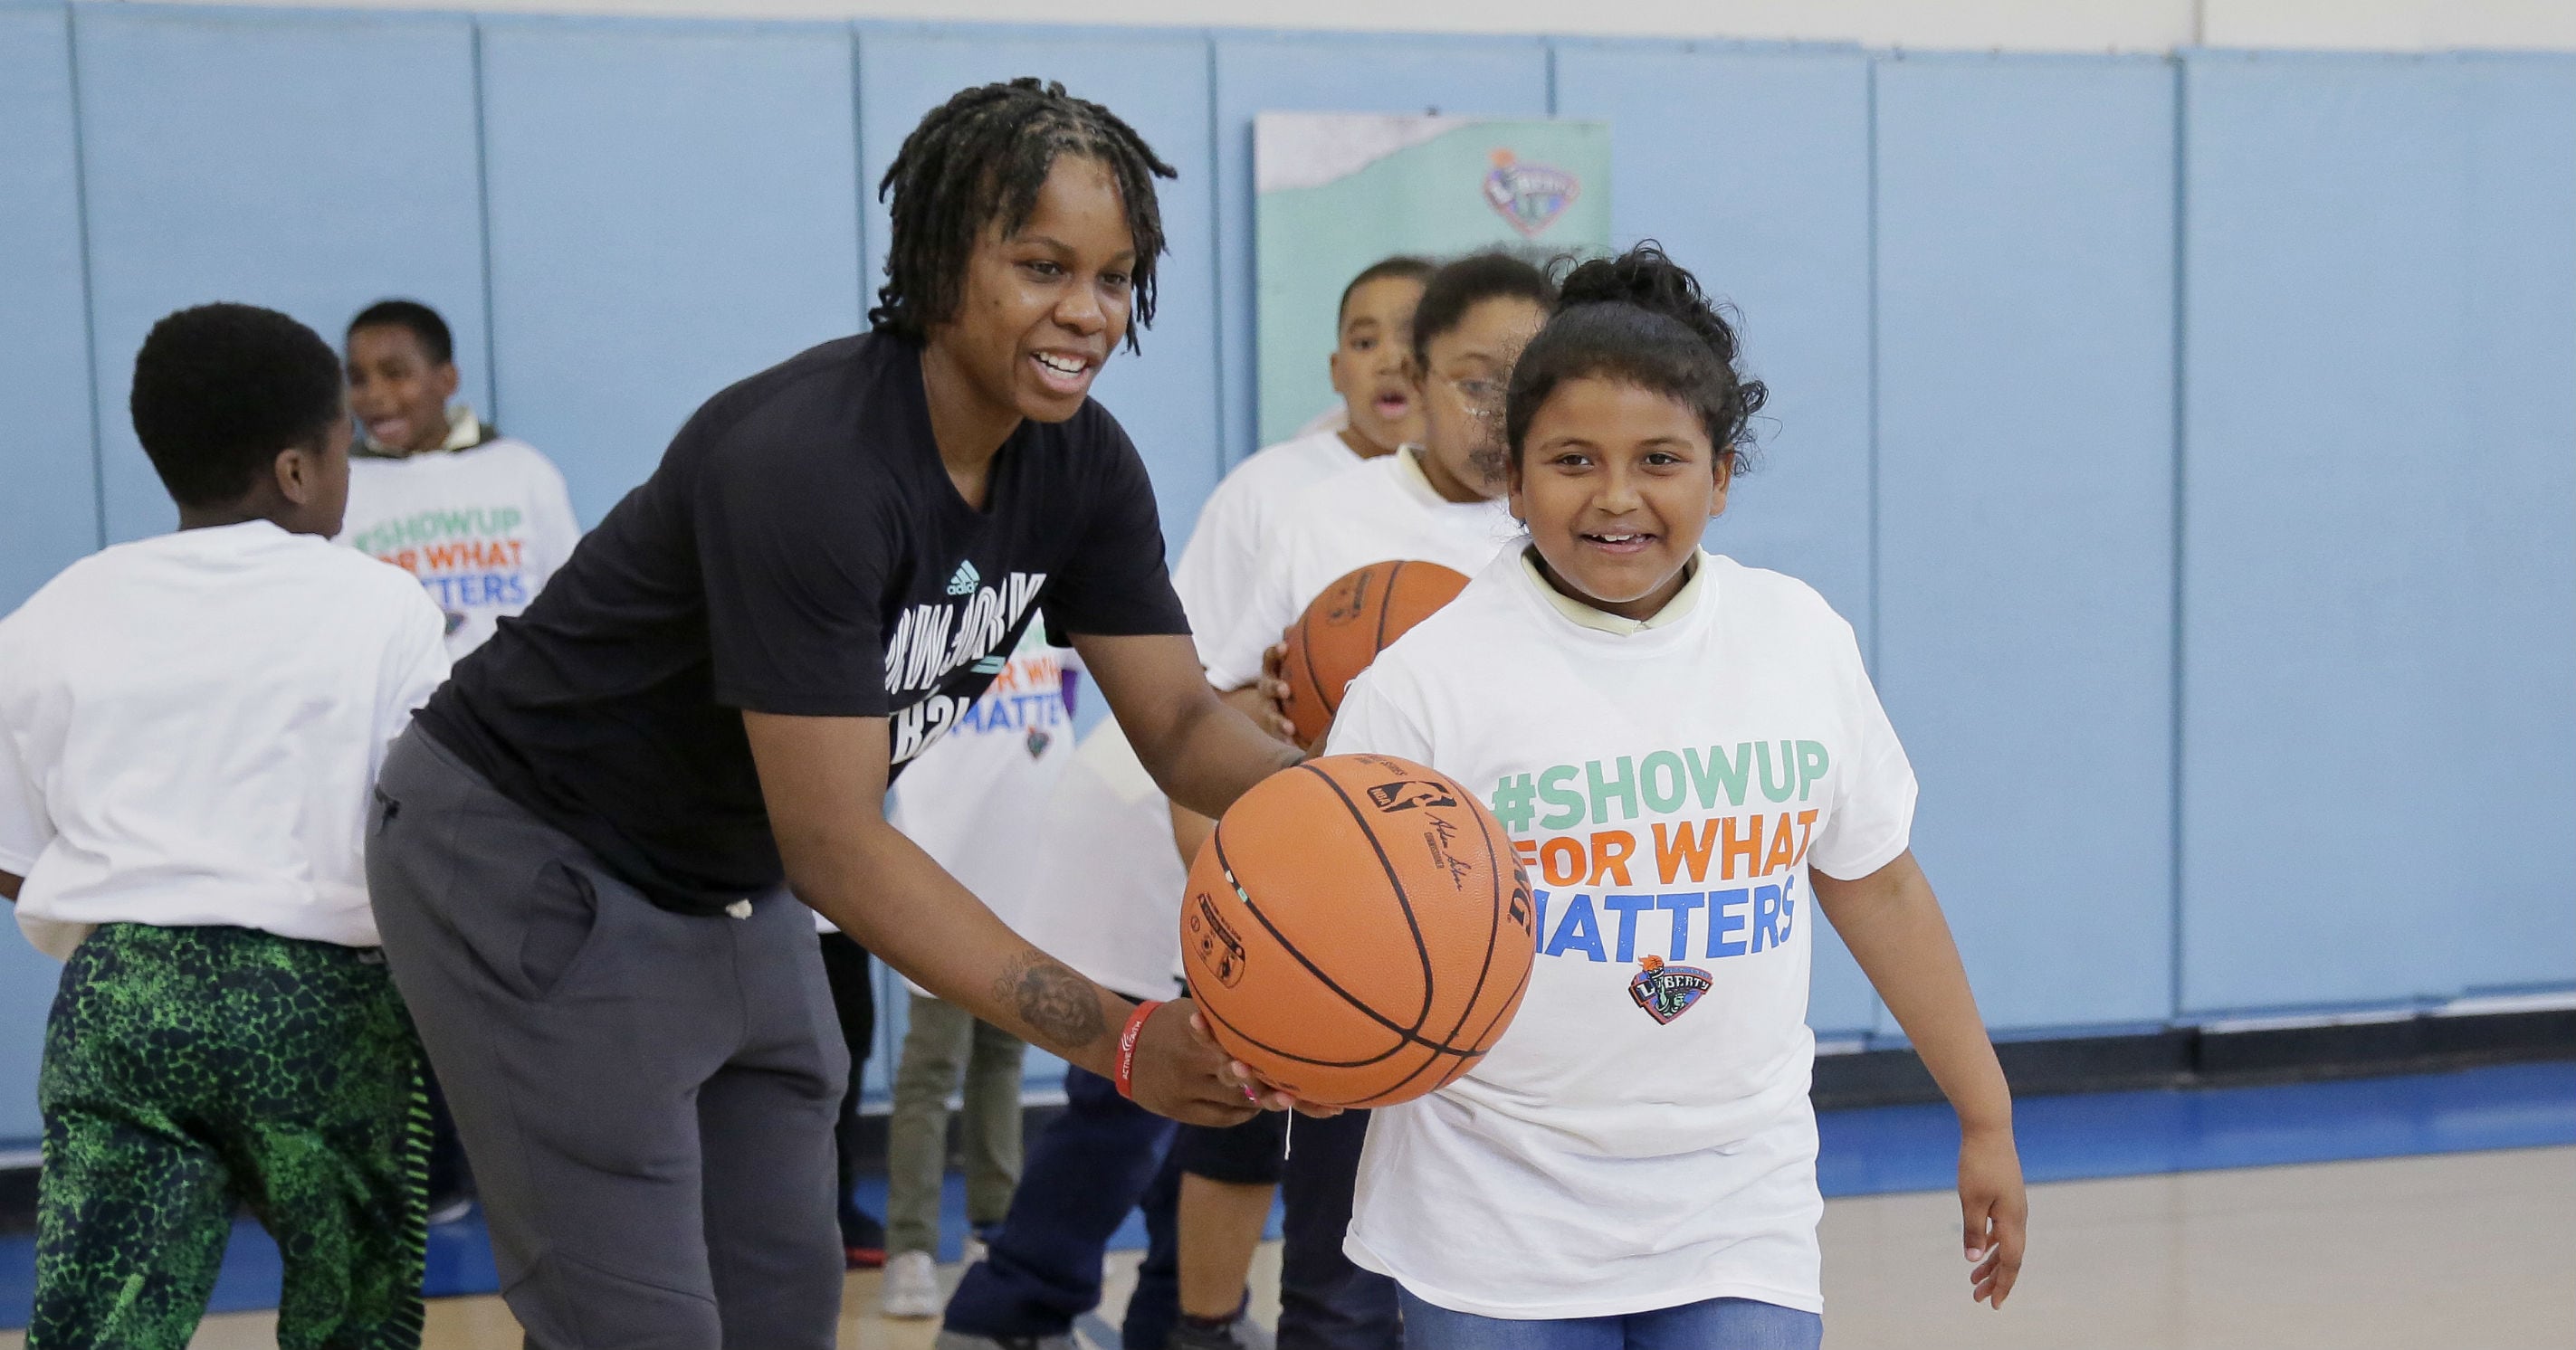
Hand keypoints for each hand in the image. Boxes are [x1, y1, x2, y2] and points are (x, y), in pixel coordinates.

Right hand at [1256, 642, 1304, 747]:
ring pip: (1270, 716)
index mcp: (1273, 671)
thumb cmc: (1296, 681)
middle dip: (1274, 686)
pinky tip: (1295, 749)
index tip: (1285, 646)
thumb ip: (1305, 650)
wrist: (1286, 711)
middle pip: (1267, 686)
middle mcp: (1268, 691)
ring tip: (1288, 728)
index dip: (1275, 652)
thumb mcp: (1298, 665)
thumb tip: (1316, 629)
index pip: (1270, 658)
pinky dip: (1286, 743)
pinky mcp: (1274, 731)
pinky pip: (1279, 738)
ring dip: (1278, 721)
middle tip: (1285, 689)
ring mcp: (1269, 712)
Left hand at [1958, 1124, 2026, 1307]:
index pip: (2011, 1262)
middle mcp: (2018, 1217)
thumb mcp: (1971, 1200)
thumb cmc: (1978, 1164)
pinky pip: (2002, 1229)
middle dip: (1995, 1279)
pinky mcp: (2006, 1197)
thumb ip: (1973, 1231)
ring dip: (1991, 1262)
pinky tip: (1979, 1249)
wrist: (1989, 1130)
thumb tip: (1972, 1259)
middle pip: (2010, 1257)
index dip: (2002, 1284)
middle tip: (1977, 1296)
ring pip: (2005, 1244)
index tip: (1992, 1304)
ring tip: (1974, 1278)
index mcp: (2012, 1221)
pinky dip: (1991, 1242)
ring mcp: (2014, 1206)